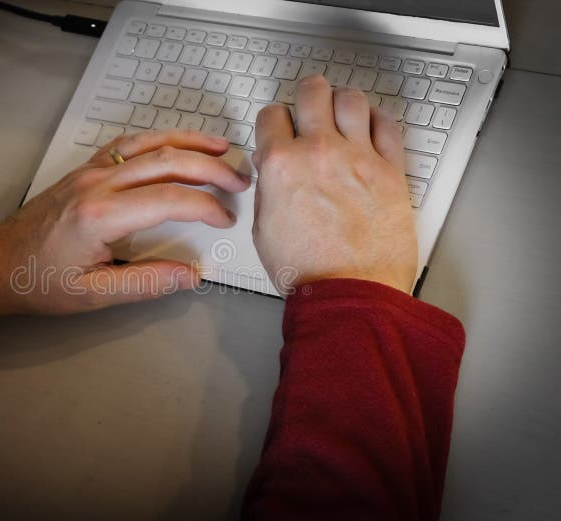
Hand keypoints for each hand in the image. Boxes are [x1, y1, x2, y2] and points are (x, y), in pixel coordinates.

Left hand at [0, 130, 250, 320]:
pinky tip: (174, 144)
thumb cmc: (38, 281)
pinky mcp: (83, 170)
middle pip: (166, 161)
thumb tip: (190, 275)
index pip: (169, 198)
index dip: (206, 206)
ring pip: (148, 144)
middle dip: (209, 167)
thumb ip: (146, 284)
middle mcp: (97, 184)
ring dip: (188, 142)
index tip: (225, 219)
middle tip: (239, 180)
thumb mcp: (93, 295)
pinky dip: (157, 139)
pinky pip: (126, 144)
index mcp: (101, 216)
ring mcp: (89, 172)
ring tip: (221, 148)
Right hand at [252, 75, 416, 294]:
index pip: (271, 114)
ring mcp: (358, 157)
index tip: (279, 126)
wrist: (349, 293)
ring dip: (342, 100)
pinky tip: (371, 124)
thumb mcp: (264, 230)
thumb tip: (272, 174)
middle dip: (307, 95)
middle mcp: (319, 151)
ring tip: (342, 111)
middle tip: (309, 104)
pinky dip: (377, 118)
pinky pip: (387, 124)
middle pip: (312, 92)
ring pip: (351, 98)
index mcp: (281, 165)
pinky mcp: (390, 169)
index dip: (273, 119)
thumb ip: (267, 191)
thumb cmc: (308, 271)